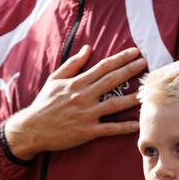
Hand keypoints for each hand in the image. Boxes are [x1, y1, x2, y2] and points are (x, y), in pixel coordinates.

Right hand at [4, 45, 145, 158]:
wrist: (30, 129)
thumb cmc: (43, 104)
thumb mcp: (55, 80)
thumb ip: (73, 64)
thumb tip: (88, 48)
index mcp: (77, 83)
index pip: (103, 67)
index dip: (121, 59)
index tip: (135, 52)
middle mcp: (83, 97)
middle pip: (112, 81)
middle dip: (130, 71)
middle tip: (146, 63)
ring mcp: (86, 114)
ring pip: (114, 104)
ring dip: (133, 97)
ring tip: (148, 91)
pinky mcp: (86, 131)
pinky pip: (109, 129)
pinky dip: (124, 127)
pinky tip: (137, 124)